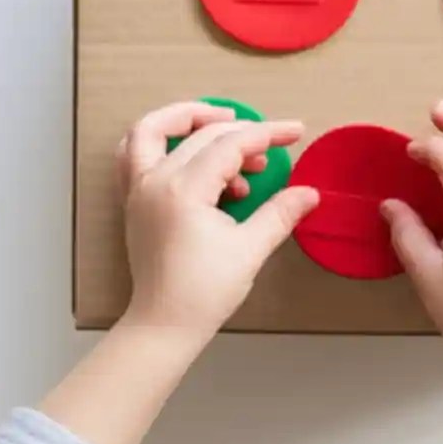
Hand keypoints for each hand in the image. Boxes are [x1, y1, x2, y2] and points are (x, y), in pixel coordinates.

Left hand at [115, 101, 319, 339]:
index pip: (230, 145)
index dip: (267, 133)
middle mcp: (154, 181)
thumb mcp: (250, 249)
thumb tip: (309, 192)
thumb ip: (280, 213)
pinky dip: (159, 142)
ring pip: (150, 131)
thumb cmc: (204, 292)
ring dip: (184, 119)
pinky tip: (186, 150)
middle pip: (200, 135)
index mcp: (184, 190)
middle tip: (270, 147)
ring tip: (221, 126)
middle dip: (241, 133)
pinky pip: (133, 154)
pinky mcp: (133, 202)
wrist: (164, 324)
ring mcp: (138, 190)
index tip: (295, 131)